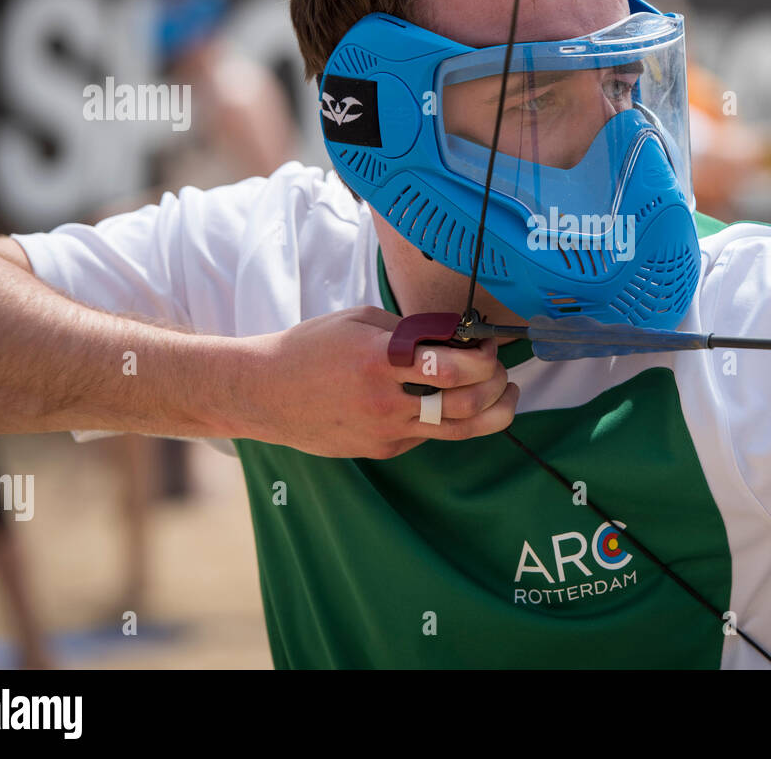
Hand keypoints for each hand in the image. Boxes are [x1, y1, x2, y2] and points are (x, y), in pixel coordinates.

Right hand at [244, 307, 518, 457]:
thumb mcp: (361, 320)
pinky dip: (449, 419)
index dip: (483, 357)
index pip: (452, 367)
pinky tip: (452, 402)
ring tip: (506, 395)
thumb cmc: (311, 347)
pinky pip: (429, 436)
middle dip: (496, 384)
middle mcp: (384, 402)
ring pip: (458, 431)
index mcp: (379, 360)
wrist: (264, 393)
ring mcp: (384, 432)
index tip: (488, 345)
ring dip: (492, 412)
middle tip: (501, 370)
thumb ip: (411, 329)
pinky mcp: (381, 450)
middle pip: (465, 404)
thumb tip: (458, 335)